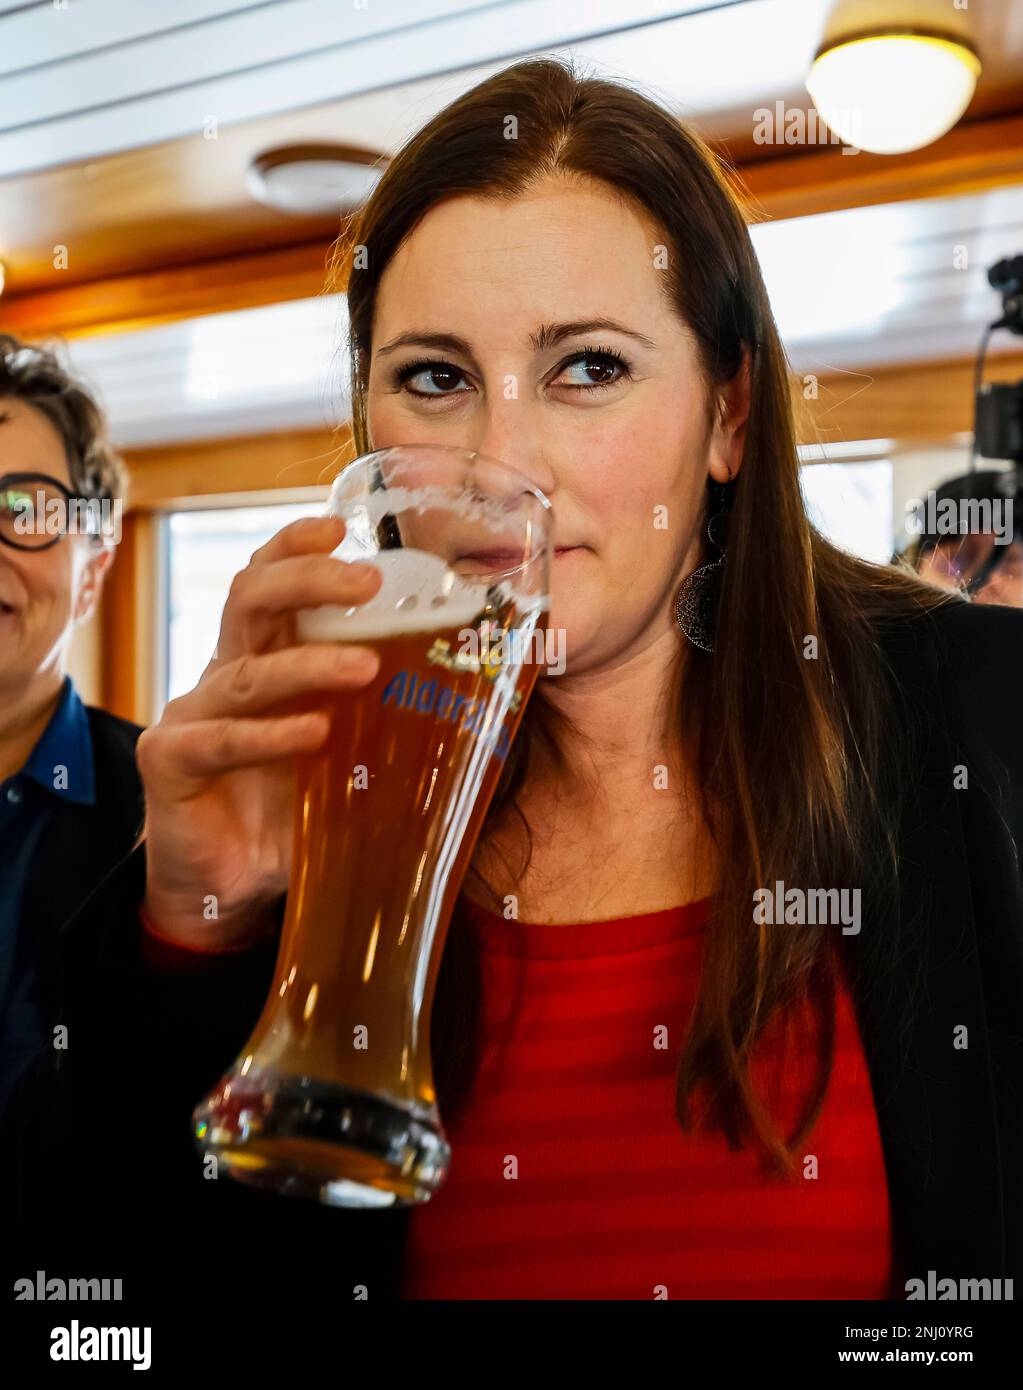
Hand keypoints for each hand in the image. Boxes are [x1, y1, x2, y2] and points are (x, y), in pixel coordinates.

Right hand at [135, 515, 381, 948]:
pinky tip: (311, 735)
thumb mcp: (348, 760)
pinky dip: (268, 736)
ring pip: (246, 671)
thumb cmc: (294, 815)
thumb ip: (389, 726)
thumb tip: (484, 698)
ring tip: (366, 669)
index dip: (296, 548)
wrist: (229, 890)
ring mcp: (192, 715)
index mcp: (264, 661)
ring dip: (309, 664)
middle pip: (251, 600)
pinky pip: (218, 739)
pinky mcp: (169, 762)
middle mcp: (225, 676)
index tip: (340, 528)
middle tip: (366, 582)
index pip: (270, 585)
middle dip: (308, 580)